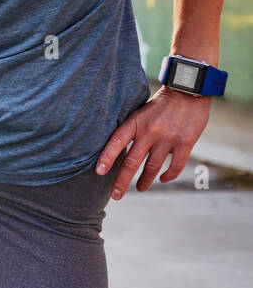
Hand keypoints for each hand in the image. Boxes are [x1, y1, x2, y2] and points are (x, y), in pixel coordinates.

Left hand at [95, 87, 211, 199]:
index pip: (116, 142)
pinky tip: (162, 179)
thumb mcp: (140, 111)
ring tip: (140, 189)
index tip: (99, 173)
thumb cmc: (160, 103)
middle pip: (132, 162)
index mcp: (135, 123)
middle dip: (122, 181)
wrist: (188, 91)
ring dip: (145, 181)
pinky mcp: (185, 143)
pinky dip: (168, 175)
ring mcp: (167, 139)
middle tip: (116, 196)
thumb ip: (132, 129)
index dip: (106, 158)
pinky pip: (175, 166)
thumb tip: (117, 148)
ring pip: (152, 168)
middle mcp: (149, 132)